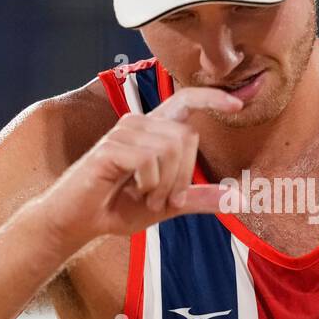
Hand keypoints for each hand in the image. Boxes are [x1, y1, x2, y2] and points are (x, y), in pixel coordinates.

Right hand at [27, 86, 244, 247]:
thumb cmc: (119, 208)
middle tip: (163, 198)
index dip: (212, 97)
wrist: (79, 221)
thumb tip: (239, 198)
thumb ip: (199, 197)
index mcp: (154, 131)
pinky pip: (149, 160)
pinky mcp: (109, 147)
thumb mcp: (168, 204)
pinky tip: (133, 191)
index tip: (238, 103)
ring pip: (170, 148)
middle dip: (183, 176)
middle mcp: (139, 124)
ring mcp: (123, 132)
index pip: (186, 100)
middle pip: (186, 136)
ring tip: (146, 196)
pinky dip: (149, 184)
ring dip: (165, 183)